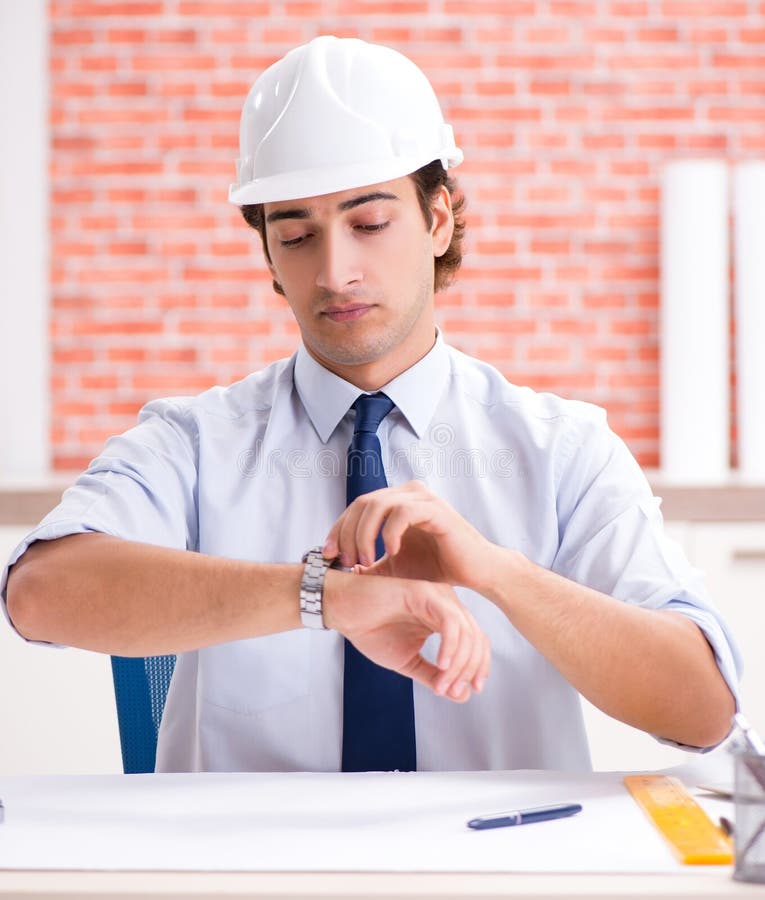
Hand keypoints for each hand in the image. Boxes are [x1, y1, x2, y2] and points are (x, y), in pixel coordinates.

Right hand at [322, 568, 489, 701]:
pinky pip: (450, 623)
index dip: (479, 668)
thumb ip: (434, 676)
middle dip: (469, 670)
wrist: (343, 610)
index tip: (471, 690)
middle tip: (452, 691)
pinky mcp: (424, 593)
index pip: (477, 642)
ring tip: (442, 684)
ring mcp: (437, 596)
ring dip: (458, 664)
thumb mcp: (408, 661)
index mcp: (445, 617)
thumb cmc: (371, 629)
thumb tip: (462, 695)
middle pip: (477, 638)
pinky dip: (450, 647)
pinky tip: (441, 664)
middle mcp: (446, 604)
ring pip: (466, 633)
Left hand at [323, 480, 494, 591]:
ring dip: (364, 535)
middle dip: (347, 534)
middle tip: (346, 562)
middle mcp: (408, 493)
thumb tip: (340, 563)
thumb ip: (370, 561)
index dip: (338, 529)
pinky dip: (390, 533)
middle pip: (362, 503)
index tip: (328, 555)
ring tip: (365, 561)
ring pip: (377, 505)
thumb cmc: (438, 568)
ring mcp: (423, 498)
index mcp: (397, 501)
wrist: (476, 573)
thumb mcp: (394, 566)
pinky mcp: (436, 510)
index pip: (357, 507)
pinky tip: (392, 553)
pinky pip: (402, 513)